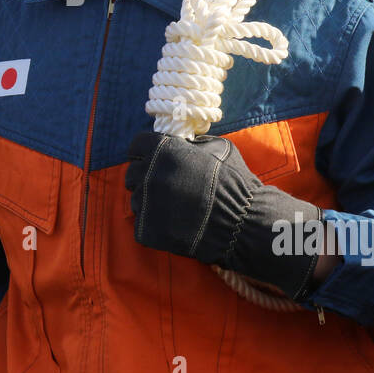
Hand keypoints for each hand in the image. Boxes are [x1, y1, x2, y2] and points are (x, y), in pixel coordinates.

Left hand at [125, 131, 324, 300]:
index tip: (155, 160)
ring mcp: (144, 203)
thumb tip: (180, 143)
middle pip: (132, 174)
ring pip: (136, 200)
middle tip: (166, 187)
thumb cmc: (233, 180)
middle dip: (145, 177)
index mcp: (162, 150)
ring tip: (175, 208)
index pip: (137, 146)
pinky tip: (175, 224)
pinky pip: (142, 223)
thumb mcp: (217, 147)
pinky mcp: (145, 230)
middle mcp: (147, 174)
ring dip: (149, 202)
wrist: (240, 223)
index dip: (146, 152)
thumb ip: (191, 144)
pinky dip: (155, 225)